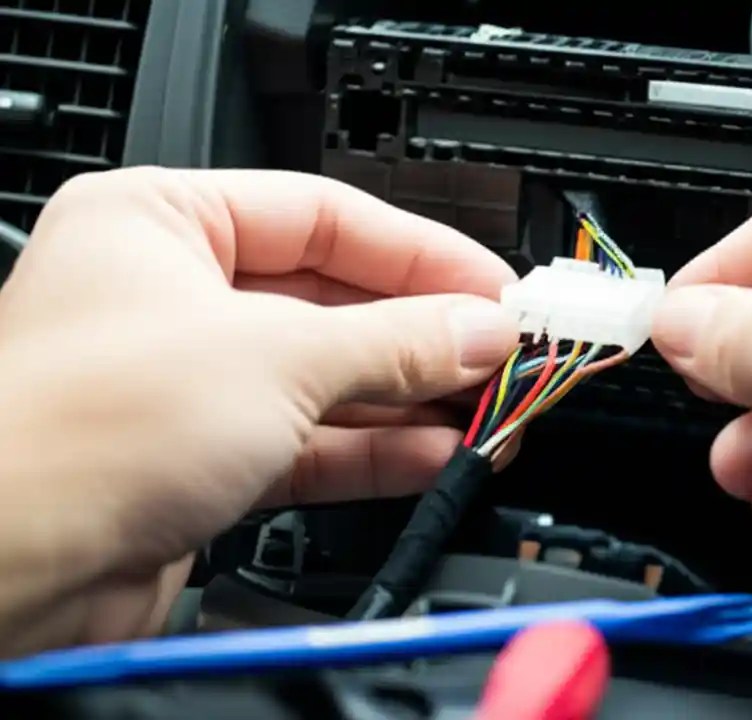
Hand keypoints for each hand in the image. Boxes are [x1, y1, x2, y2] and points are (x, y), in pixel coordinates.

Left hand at [0, 168, 518, 654]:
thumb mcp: (275, 359)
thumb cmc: (73, 435)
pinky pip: (310, 441)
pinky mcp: (198, 461)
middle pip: (334, 301)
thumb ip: (396, 342)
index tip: (494, 288)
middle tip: (505, 353)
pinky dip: (377, 449)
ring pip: (328, 378)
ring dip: (412, 398)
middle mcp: (171, 297)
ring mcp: (186, 384)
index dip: (422, 254)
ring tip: (489, 410)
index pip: (326, 217)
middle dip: (426, 334)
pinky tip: (438, 455)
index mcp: (162, 224)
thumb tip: (479, 329)